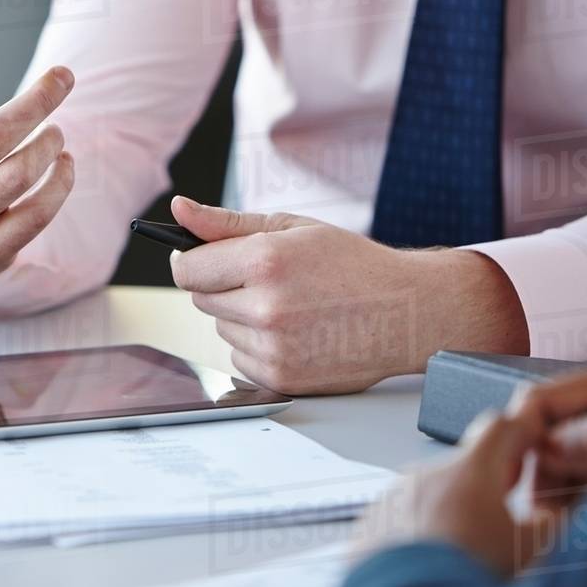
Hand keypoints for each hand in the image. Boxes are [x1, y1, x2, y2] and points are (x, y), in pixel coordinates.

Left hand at [167, 196, 527, 394]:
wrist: (407, 313)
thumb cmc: (351, 264)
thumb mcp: (292, 228)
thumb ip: (226, 222)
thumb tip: (179, 210)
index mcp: (264, 261)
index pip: (186, 269)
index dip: (193, 261)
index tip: (204, 259)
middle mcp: (265, 307)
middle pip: (200, 299)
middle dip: (224, 286)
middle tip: (267, 279)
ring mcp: (273, 347)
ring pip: (221, 328)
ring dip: (242, 316)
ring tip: (290, 305)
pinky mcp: (281, 376)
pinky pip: (240, 357)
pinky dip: (257, 345)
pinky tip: (295, 331)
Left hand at [354, 373, 586, 576]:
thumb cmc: (470, 579)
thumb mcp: (532, 549)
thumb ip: (550, 516)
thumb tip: (551, 506)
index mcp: (468, 471)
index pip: (501, 427)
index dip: (520, 435)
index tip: (528, 450)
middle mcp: (422, 475)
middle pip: (464, 469)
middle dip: (483, 490)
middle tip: (497, 529)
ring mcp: (391, 497)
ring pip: (430, 496)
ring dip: (448, 516)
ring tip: (459, 557)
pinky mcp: (369, 523)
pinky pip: (400, 518)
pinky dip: (416, 534)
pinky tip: (429, 563)